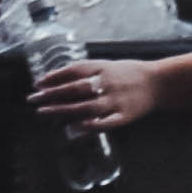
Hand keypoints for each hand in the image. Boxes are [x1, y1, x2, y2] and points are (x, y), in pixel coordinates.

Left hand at [30, 48, 159, 133]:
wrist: (157, 83)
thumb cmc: (127, 73)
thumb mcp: (106, 65)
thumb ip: (85, 71)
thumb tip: (58, 79)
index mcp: (102, 68)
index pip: (74, 71)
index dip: (55, 77)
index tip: (38, 84)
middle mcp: (107, 83)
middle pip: (75, 89)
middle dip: (52, 95)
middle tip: (33, 100)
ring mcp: (115, 101)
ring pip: (86, 107)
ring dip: (63, 110)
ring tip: (44, 113)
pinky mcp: (124, 117)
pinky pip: (105, 123)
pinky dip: (90, 125)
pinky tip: (75, 127)